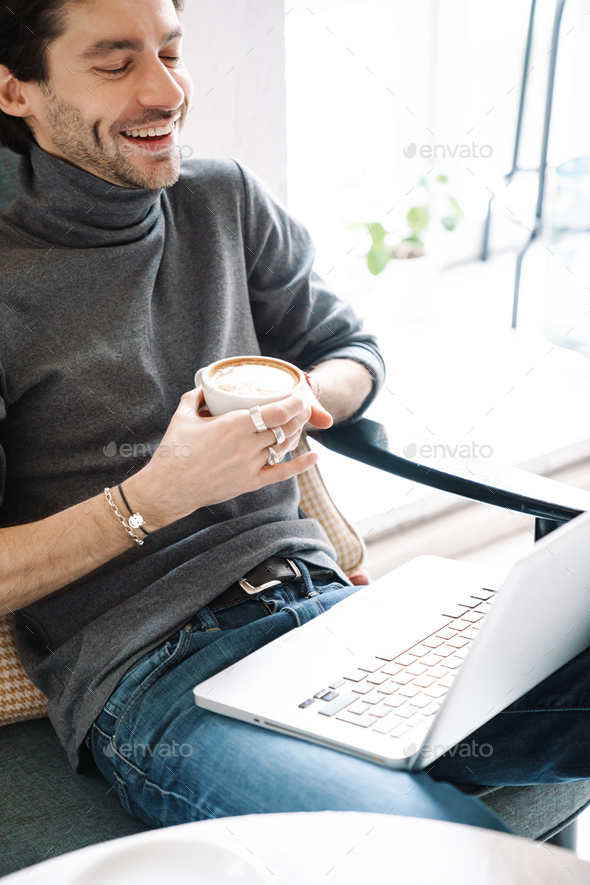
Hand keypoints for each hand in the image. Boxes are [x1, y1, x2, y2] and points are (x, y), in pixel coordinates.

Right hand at [123, 387, 327, 529]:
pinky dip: (300, 465)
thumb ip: (195, 398)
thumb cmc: (174, 452)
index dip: (293, 403)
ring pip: (283, 447)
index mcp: (233, 426)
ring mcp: (250, 466)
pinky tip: (314, 456)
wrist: (168, 489)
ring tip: (299, 423)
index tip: (300, 395)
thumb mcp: (182, 417)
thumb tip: (203, 387)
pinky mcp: (249, 483)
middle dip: (298, 415)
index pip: (276, 412)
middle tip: (302, 406)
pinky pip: (281, 473)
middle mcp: (247, 446)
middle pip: (285, 428)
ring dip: (295, 434)